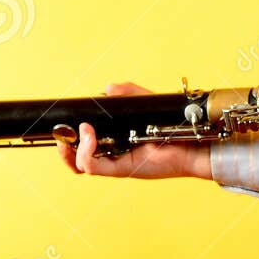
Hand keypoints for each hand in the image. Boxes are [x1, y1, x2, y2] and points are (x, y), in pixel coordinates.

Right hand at [57, 82, 213, 179]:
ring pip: (81, 165)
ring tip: (81, 130)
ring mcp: (118, 164)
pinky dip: (85, 151)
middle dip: (64, 147)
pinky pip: (94, 166)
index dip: (70, 138)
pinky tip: (89, 135)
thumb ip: (128, 95)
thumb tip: (109, 88)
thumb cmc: (175, 128)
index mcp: (117, 143)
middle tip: (62, 133)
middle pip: (77, 161)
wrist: (196, 143)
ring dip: (73, 148)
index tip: (66, 123)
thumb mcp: (147, 105)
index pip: (85, 147)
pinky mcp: (123, 169)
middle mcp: (115, 156)